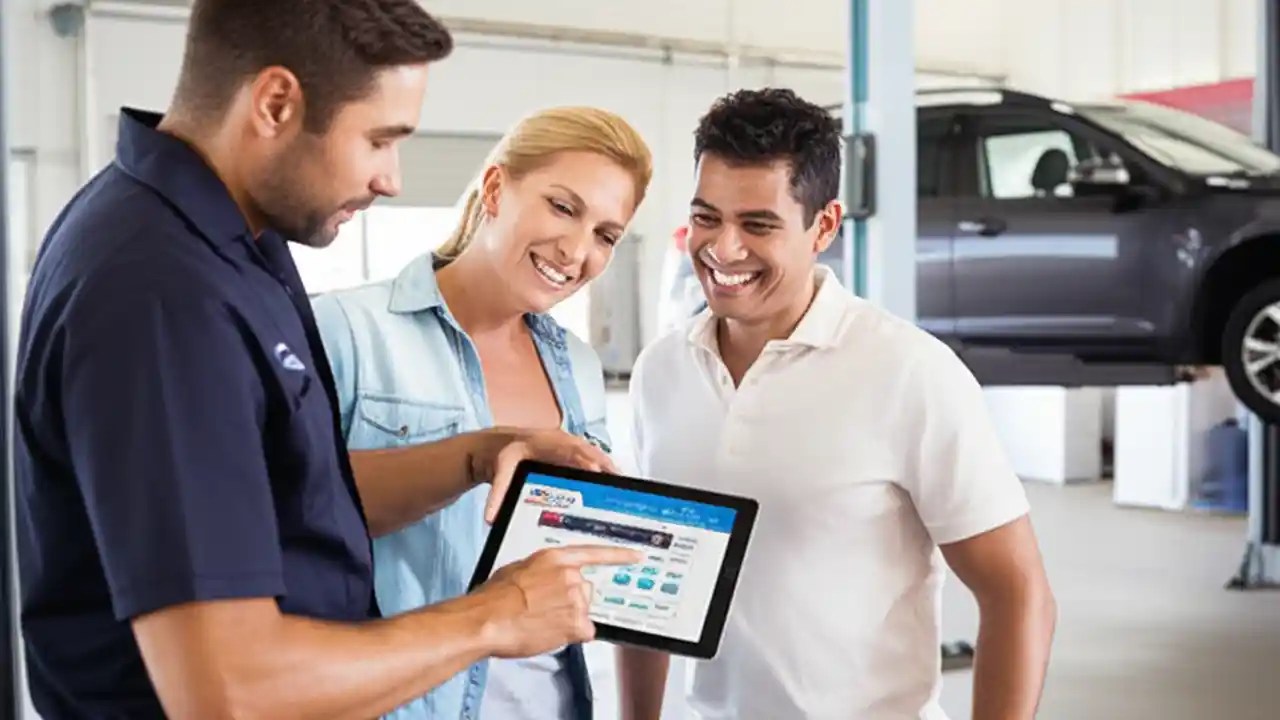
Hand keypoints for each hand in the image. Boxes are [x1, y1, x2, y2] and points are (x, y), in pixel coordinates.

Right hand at [475, 545, 641, 658]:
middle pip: (586, 590)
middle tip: (545, 608)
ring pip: (583, 612)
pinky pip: (583, 632)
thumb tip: (548, 579)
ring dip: (568, 619)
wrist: (487, 620)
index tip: (636, 556)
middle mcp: (571, 576)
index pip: (595, 554)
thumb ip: (543, 570)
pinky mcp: (577, 624)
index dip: (618, 556)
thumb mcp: (519, 569)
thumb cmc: (494, 597)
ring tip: (540, 621)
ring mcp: (576, 600)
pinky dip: (571, 636)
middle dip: (571, 600)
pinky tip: (548, 633)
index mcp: (556, 558)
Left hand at [482, 429, 616, 522]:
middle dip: (602, 463)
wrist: (501, 445)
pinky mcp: (572, 451)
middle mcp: (559, 440)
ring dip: (607, 465)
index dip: (583, 460)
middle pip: (586, 450)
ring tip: (622, 481)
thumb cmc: (505, 458)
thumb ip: (497, 496)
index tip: (594, 470)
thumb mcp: (500, 474)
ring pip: (592, 452)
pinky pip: (591, 456)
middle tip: (617, 477)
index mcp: (543, 444)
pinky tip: (614, 479)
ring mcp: (567, 443)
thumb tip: (491, 518)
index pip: (568, 450)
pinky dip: (603, 466)